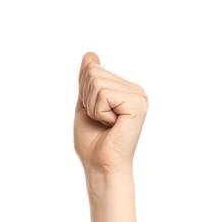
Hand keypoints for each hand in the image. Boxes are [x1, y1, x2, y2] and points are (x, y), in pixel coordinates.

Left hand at [74, 52, 147, 174]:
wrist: (100, 165)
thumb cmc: (92, 142)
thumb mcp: (85, 105)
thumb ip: (87, 80)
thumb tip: (90, 55)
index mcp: (124, 89)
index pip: (93, 70)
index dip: (83, 93)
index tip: (95, 114)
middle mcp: (135, 89)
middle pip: (94, 74)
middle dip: (87, 100)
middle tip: (99, 121)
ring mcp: (138, 95)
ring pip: (97, 83)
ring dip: (92, 108)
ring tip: (105, 123)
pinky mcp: (137, 103)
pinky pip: (103, 95)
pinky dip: (99, 112)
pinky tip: (112, 125)